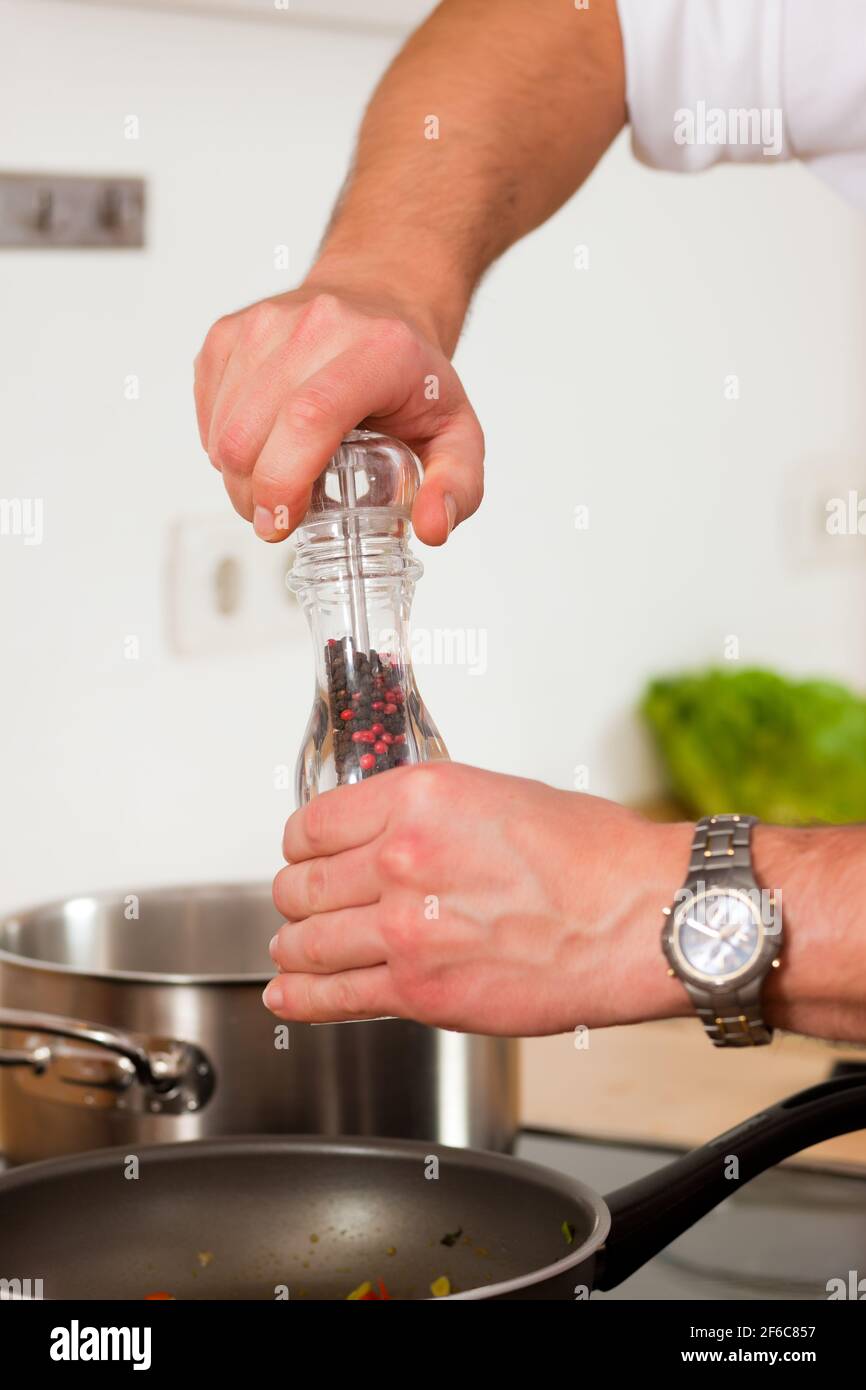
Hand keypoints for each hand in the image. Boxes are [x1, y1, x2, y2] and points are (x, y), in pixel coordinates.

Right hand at [193, 280, 482, 545]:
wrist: (380, 303)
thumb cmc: (413, 376)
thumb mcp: (457, 432)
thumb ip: (458, 486)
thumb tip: (432, 528)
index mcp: (378, 350)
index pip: (309, 417)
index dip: (284, 480)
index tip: (282, 524)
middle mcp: (317, 325)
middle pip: (252, 432)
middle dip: (255, 495)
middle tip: (280, 517)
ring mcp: (265, 323)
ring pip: (222, 427)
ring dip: (237, 476)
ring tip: (275, 482)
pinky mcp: (230, 330)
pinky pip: (208, 411)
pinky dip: (223, 446)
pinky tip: (261, 446)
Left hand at [265, 762, 691, 1034]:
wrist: (641, 917)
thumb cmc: (595, 857)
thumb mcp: (498, 796)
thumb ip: (429, 817)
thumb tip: (391, 836)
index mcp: (418, 799)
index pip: (314, 823)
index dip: (302, 843)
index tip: (305, 854)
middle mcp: (401, 859)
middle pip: (301, 884)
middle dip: (296, 896)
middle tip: (301, 903)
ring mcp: (404, 928)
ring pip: (307, 941)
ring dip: (293, 947)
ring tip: (294, 950)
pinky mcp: (421, 990)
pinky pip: (335, 996)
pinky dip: (301, 999)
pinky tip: (288, 996)